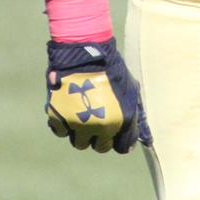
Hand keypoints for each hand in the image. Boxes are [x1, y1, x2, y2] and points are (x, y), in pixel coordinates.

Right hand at [45, 38, 149, 153]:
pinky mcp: (58, 117)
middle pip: (100, 147)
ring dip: (81, 132)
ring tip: (81, 114)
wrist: (84, 51)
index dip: (119, 139)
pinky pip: (61, 132)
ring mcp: (77, 123)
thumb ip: (135, 115)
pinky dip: (64, 124)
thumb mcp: (130, 91)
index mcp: (120, 121)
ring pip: (80, 143)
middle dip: (100, 136)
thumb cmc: (111, 69)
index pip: (123, 147)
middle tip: (96, 120)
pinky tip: (68, 110)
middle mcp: (99, 127)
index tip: (115, 131)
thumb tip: (141, 137)